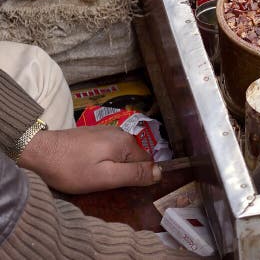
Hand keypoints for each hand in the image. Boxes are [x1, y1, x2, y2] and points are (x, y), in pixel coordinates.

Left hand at [17, 126, 161, 193]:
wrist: (39, 151)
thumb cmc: (71, 168)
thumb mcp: (105, 177)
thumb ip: (134, 175)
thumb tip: (160, 172)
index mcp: (127, 144)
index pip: (147, 163)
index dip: (139, 178)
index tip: (123, 188)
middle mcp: (121, 133)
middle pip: (134, 158)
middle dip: (126, 171)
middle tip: (106, 185)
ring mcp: (107, 131)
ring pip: (121, 153)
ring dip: (115, 165)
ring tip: (96, 177)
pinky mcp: (94, 133)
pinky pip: (109, 148)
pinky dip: (105, 158)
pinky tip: (89, 166)